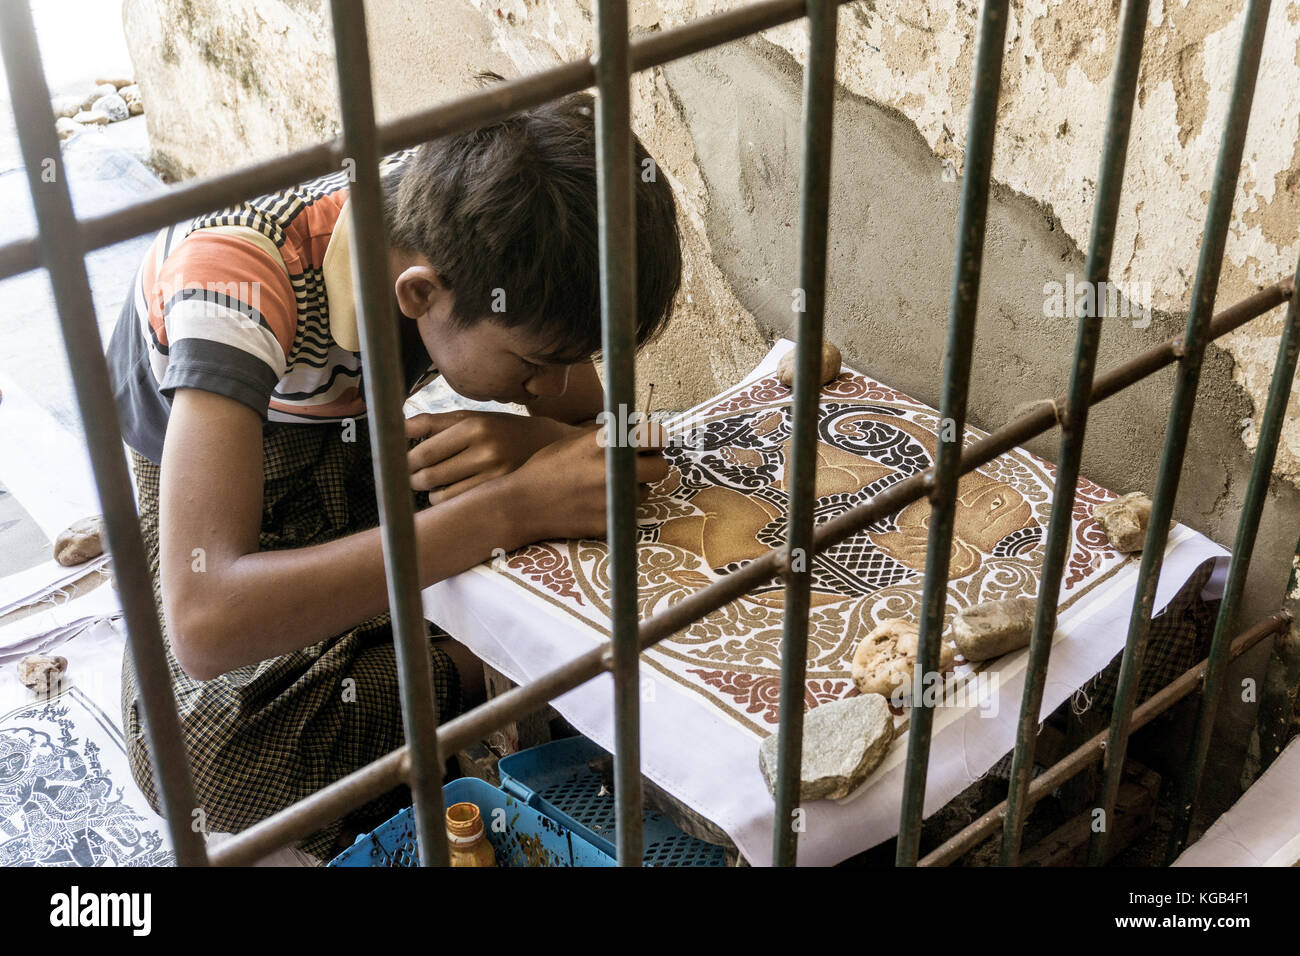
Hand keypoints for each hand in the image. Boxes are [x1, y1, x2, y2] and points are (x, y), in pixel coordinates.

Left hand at [405, 411, 576, 502]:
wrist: (545, 445)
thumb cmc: (499, 430)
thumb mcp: (470, 418)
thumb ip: (432, 423)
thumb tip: (396, 425)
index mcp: (474, 427)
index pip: (424, 454)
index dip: (405, 463)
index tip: (402, 464)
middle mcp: (486, 451)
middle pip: (429, 477)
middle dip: (415, 479)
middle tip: (416, 476)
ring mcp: (495, 476)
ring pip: (441, 497)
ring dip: (432, 493)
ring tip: (439, 483)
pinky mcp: (501, 494)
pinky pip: (458, 505)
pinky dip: (449, 501)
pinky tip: (455, 491)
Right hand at [509, 421, 670, 541]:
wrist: (525, 504)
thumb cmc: (549, 467)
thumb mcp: (577, 440)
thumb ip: (610, 435)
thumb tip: (641, 429)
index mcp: (606, 443)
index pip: (656, 436)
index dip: (654, 440)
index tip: (649, 444)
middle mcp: (614, 470)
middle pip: (661, 468)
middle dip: (652, 466)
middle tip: (636, 467)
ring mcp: (614, 499)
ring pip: (647, 492)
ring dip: (635, 489)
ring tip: (607, 486)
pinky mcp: (611, 522)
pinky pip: (629, 513)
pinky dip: (620, 508)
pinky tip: (598, 503)